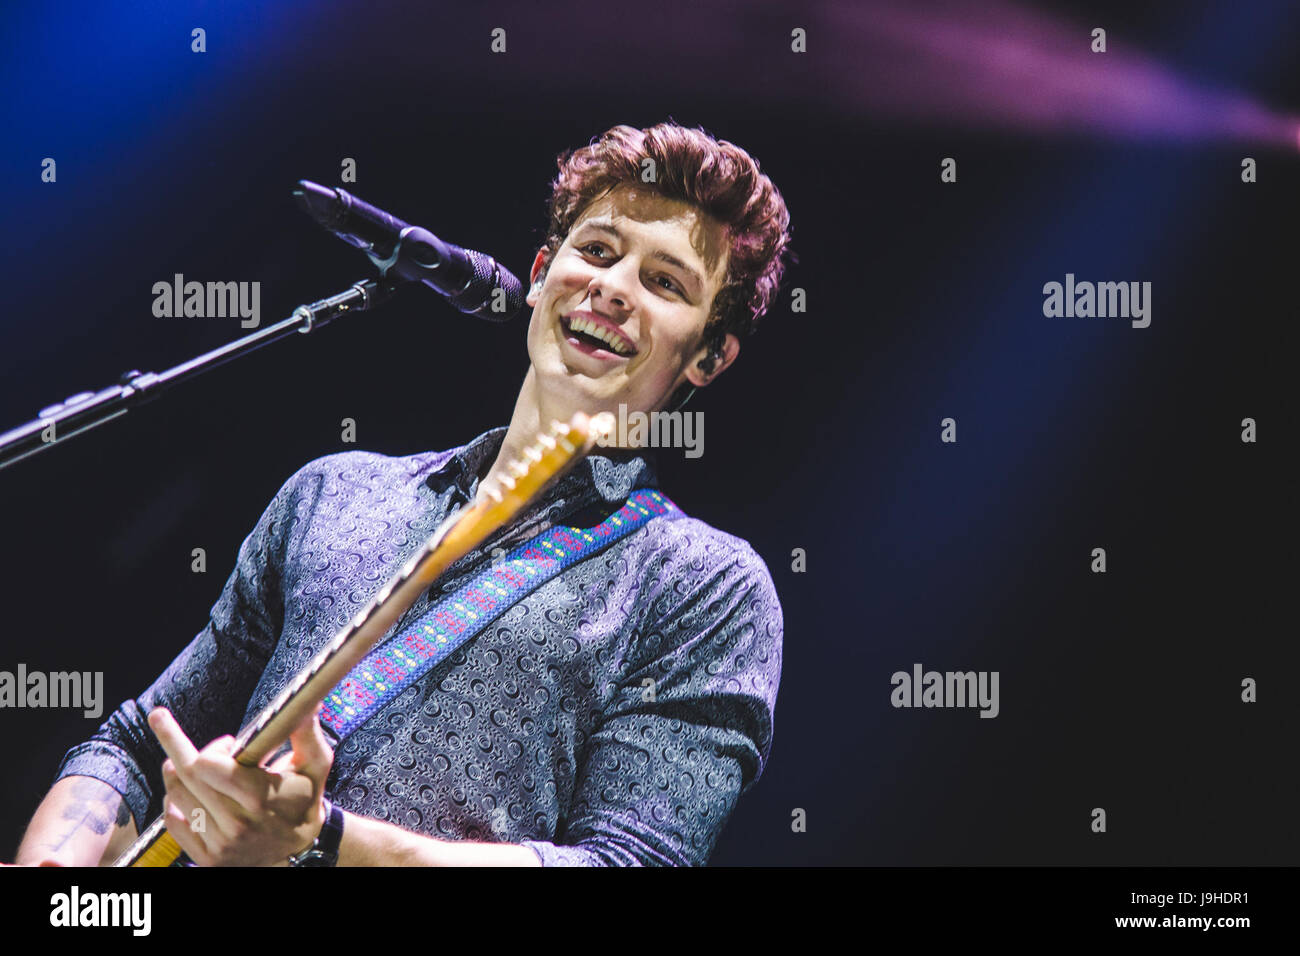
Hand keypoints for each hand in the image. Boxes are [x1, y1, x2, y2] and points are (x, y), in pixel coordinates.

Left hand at [148, 704, 333, 866]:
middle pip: (186, 776)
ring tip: (182, 760)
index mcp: (260, 797)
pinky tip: (183, 792)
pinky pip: (173, 823)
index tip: (230, 742)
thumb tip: (306, 703)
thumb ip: (306, 733)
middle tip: (160, 718)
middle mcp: (237, 823)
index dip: (214, 748)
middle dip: (172, 742)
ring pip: (175, 796)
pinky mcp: (206, 858)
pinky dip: (172, 802)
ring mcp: (220, 844)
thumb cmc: (306, 800)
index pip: (208, 766)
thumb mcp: (315, 765)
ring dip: (175, 771)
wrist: (301, 850)